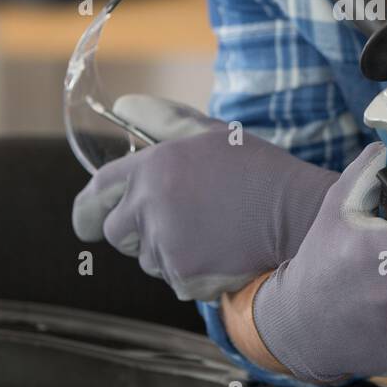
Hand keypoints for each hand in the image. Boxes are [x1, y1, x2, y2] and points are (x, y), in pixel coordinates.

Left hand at [71, 94, 338, 301]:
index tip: (87, 225)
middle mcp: (150, 203)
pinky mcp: (182, 274)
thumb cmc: (258, 172)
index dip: (87, 209)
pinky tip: (224, 255)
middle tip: (182, 225)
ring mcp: (164, 241)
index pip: (99, 189)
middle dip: (138, 234)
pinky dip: (193, 275)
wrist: (299, 215)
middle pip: (117, 232)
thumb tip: (121, 105)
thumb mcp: (210, 135)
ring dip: (170, 254)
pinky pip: (173, 281)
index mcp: (154, 165)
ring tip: (214, 235)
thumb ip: (161, 120)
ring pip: (148, 260)